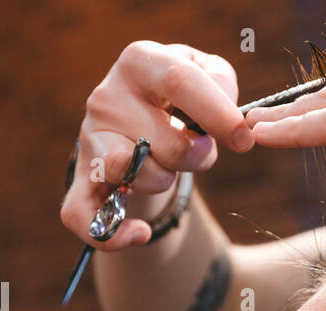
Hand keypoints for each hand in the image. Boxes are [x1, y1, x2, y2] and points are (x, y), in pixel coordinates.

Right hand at [60, 41, 253, 249]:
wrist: (139, 117)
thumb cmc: (181, 96)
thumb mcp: (206, 74)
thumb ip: (223, 82)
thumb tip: (232, 121)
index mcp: (140, 62)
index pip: (179, 82)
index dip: (218, 114)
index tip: (244, 140)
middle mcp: (107, 97)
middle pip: (168, 143)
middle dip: (198, 157)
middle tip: (199, 149)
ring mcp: (90, 140)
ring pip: (136, 176)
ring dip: (166, 182)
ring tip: (168, 166)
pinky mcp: (81, 179)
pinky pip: (83, 216)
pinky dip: (113, 233)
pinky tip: (140, 233)